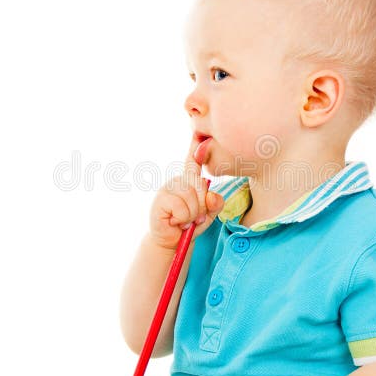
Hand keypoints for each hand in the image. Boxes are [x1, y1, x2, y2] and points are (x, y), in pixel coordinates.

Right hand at [148, 134, 223, 250]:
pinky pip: (182, 208)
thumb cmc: (190, 225)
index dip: (196, 147)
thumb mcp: (209, 214)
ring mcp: (167, 189)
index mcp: (189, 181)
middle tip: (193, 217)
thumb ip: (215, 203)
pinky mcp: (160, 200)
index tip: (199, 133)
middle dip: (202, 206)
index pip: (193, 161)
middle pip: (200, 185)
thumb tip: (211, 195)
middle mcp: (178, 181)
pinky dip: (183, 219)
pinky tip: (175, 222)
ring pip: (192, 198)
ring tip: (184, 220)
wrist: (172, 243)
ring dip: (192, 215)